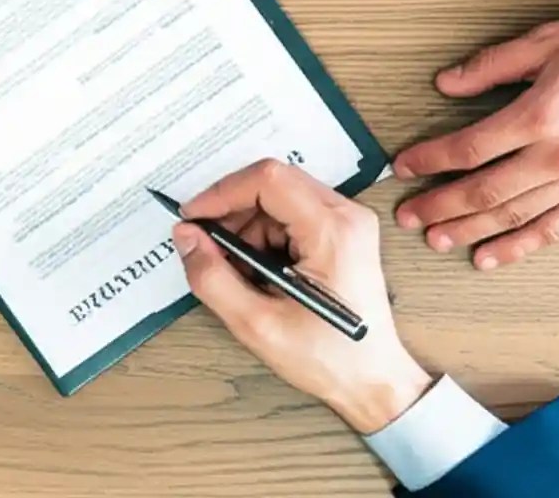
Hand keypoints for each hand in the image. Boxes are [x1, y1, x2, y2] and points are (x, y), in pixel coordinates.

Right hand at [172, 160, 430, 433]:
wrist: (372, 378)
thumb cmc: (328, 358)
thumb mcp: (257, 325)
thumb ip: (213, 278)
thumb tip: (185, 237)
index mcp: (333, 231)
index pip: (268, 180)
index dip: (222, 193)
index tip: (192, 219)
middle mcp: (347, 215)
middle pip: (273, 183)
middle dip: (232, 213)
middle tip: (209, 249)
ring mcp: (348, 221)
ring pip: (279, 198)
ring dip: (248, 228)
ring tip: (240, 274)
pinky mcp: (343, 231)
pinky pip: (291, 214)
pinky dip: (265, 236)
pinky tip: (260, 273)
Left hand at [392, 7, 558, 269]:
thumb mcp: (549, 40)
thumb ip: (493, 65)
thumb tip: (446, 83)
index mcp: (541, 115)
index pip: (469, 148)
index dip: (430, 160)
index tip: (404, 167)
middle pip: (484, 190)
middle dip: (439, 206)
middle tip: (408, 217)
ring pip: (514, 215)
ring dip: (470, 231)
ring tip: (437, 240)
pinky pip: (554, 229)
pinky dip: (519, 247)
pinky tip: (490, 257)